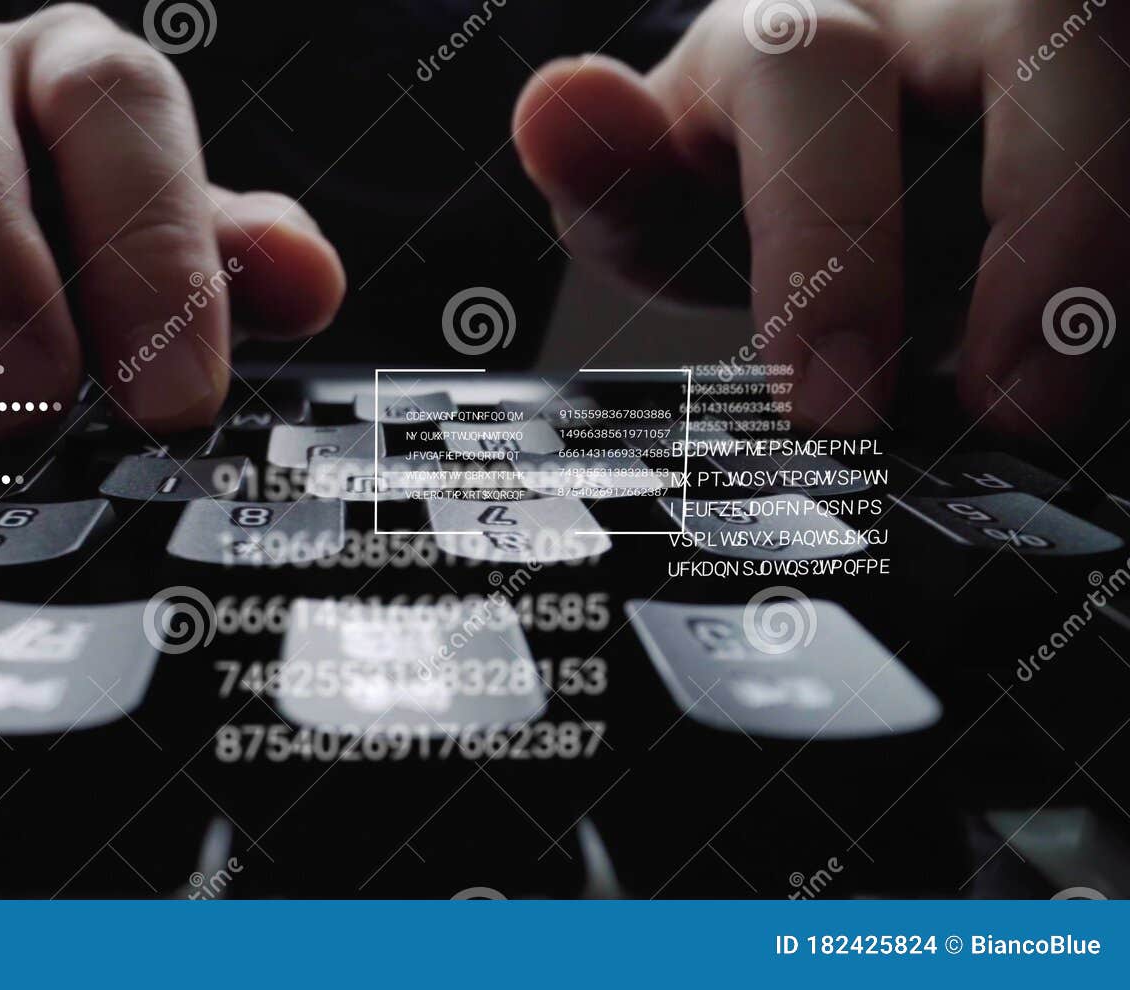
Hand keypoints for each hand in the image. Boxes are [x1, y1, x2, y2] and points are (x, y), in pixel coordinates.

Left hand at [513, 0, 1128, 435]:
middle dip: (1052, 217)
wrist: (823, 140)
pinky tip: (1093, 358)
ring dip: (1110, 242)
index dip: (832, 239)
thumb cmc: (735, 165)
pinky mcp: (1104, 98)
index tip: (833, 404)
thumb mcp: (650, 185)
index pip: (816, 76)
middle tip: (1012, 409)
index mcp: (796, 26)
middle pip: (1048, 29)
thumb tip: (553, 108)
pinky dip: (1120, 268)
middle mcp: (940, 3)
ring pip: (1124, 74)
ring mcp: (1045, 41)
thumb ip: (609, 170)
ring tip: (1067, 402)